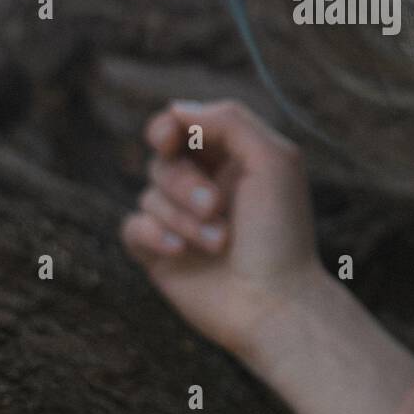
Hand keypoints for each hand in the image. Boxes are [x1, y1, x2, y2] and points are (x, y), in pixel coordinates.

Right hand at [120, 99, 323, 356]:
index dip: (168, 129)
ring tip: (220, 242)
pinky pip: (132, 227)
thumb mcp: (272, 160)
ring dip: (183, 217)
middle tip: (216, 207)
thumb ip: (229, 120)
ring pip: (149, 195)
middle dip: (183, 182)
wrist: (275, 302)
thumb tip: (177, 110)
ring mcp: (181, 220)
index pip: (183, 127)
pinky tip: (180, 252)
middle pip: (162, 160)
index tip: (169, 141)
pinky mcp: (160, 253)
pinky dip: (153, 235)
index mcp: (232, 159)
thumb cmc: (281, 231)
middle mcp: (204, 186)